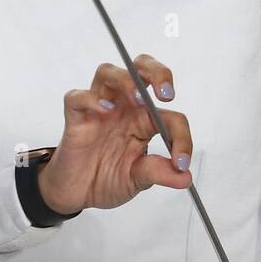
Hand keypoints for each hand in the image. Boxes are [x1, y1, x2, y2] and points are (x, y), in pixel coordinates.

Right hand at [38, 53, 192, 214]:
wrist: (78, 193)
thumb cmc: (107, 178)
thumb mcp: (138, 180)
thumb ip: (159, 173)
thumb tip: (185, 177)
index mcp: (144, 120)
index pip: (170, 115)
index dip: (181, 136)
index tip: (181, 162)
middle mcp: (123, 107)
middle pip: (140, 68)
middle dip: (158, 72)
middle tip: (166, 94)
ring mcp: (98, 109)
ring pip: (108, 72)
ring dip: (126, 80)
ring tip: (138, 98)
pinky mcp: (75, 117)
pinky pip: (77, 97)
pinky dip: (91, 98)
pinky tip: (105, 109)